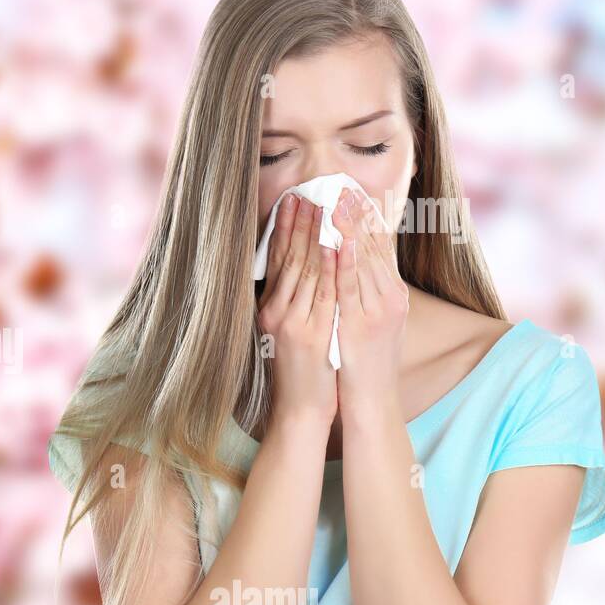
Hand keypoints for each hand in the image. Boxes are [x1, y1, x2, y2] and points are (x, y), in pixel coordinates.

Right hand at [256, 193, 339, 430]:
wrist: (299, 411)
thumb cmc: (299, 375)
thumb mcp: (288, 335)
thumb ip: (292, 305)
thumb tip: (303, 275)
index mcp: (269, 310)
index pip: (275, 261)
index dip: (284, 229)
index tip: (292, 202)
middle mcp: (275, 312)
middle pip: (287, 259)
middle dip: (298, 224)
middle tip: (306, 193)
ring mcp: (290, 322)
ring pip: (304, 269)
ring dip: (314, 234)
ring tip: (322, 206)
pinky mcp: (308, 333)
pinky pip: (321, 292)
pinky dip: (329, 264)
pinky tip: (335, 242)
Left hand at [332, 186, 408, 420]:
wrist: (370, 402)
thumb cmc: (364, 364)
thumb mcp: (370, 323)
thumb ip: (367, 294)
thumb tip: (354, 266)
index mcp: (392, 295)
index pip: (382, 247)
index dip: (369, 217)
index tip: (357, 189)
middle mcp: (390, 298)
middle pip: (375, 247)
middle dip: (359, 214)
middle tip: (345, 183)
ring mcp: (378, 311)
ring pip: (365, 261)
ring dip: (351, 228)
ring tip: (339, 199)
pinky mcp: (361, 325)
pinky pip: (352, 288)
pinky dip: (347, 262)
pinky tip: (339, 240)